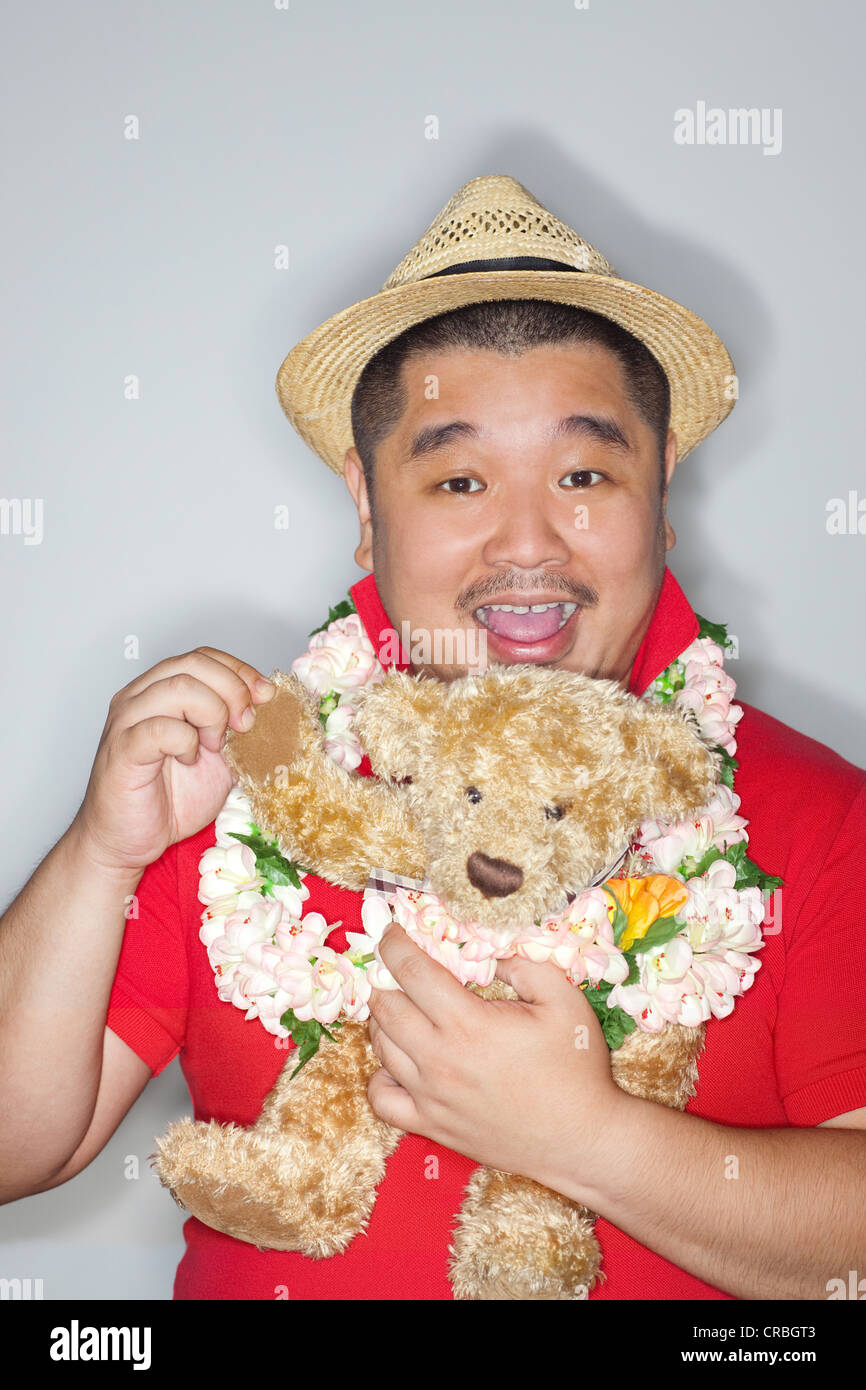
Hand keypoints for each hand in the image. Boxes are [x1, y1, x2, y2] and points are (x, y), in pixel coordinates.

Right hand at [70, 648, 276, 875]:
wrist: (128, 841)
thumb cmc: (169, 799)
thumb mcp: (221, 758)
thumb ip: (240, 731)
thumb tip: (276, 712)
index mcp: (160, 690)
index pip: (203, 656)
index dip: (240, 670)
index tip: (266, 697)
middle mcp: (139, 696)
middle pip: (193, 663)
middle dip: (233, 690)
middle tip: (245, 726)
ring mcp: (126, 720)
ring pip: (178, 687)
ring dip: (212, 714)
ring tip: (214, 746)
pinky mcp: (122, 749)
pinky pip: (160, 728)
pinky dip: (186, 742)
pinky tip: (189, 760)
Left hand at [366, 922, 623, 1187]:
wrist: (583, 1140)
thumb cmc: (577, 1067)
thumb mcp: (564, 1000)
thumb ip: (524, 965)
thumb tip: (488, 953)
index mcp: (469, 1024)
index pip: (411, 971)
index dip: (395, 944)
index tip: (393, 930)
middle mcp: (440, 1060)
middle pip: (385, 1006)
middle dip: (384, 977)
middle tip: (397, 966)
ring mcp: (431, 1097)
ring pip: (380, 1047)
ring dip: (382, 1018)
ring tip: (403, 1005)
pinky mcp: (432, 1126)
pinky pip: (382, 1099)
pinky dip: (381, 1075)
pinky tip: (401, 1060)